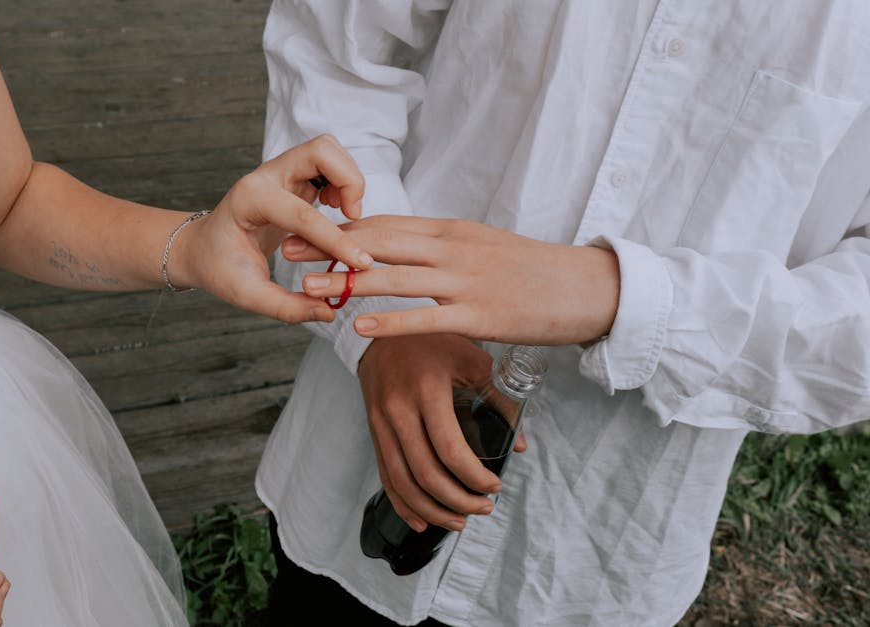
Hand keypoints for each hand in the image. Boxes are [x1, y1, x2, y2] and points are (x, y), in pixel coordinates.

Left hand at [177, 134, 374, 322]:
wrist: (202, 248)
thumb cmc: (219, 267)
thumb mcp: (246, 294)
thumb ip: (286, 306)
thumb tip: (328, 311)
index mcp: (249, 200)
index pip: (302, 214)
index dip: (336, 240)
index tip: (360, 263)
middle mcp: (266, 177)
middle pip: (321, 151)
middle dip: (348, 181)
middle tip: (353, 217)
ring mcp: (280, 172)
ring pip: (328, 151)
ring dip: (348, 178)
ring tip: (347, 213)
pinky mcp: (293, 178)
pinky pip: (328, 164)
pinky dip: (342, 180)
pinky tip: (338, 209)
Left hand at [285, 216, 619, 344]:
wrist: (589, 288)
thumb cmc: (534, 271)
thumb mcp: (483, 247)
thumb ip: (443, 248)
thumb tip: (405, 251)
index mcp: (451, 231)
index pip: (387, 223)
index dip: (341, 226)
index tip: (305, 225)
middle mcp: (452, 249)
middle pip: (379, 243)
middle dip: (329, 246)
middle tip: (287, 248)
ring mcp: (465, 282)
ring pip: (393, 278)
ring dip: (345, 282)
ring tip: (306, 287)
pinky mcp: (479, 315)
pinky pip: (425, 318)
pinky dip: (388, 321)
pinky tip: (355, 326)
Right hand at [359, 334, 520, 531]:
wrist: (382, 329)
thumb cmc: (433, 341)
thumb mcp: (471, 359)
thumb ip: (499, 399)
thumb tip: (520, 444)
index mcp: (427, 390)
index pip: (450, 450)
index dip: (474, 477)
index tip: (495, 486)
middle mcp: (399, 410)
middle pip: (426, 474)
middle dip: (457, 501)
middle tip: (482, 508)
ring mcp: (381, 423)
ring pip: (403, 482)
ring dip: (432, 509)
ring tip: (458, 521)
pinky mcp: (373, 431)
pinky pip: (385, 476)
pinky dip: (403, 503)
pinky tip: (423, 519)